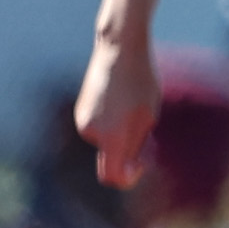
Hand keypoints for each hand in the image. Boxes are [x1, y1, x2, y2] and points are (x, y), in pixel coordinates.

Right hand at [76, 33, 161, 189]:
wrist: (119, 49)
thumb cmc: (141, 81)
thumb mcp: (148, 117)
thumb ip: (137, 146)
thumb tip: (128, 167)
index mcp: (110, 136)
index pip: (112, 177)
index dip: (129, 179)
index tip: (142, 164)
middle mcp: (91, 132)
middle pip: (112, 157)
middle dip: (129, 150)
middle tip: (145, 123)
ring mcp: (82, 120)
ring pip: (107, 141)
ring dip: (122, 133)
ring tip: (134, 105)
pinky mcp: (80, 111)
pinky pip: (100, 128)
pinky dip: (112, 123)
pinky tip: (122, 98)